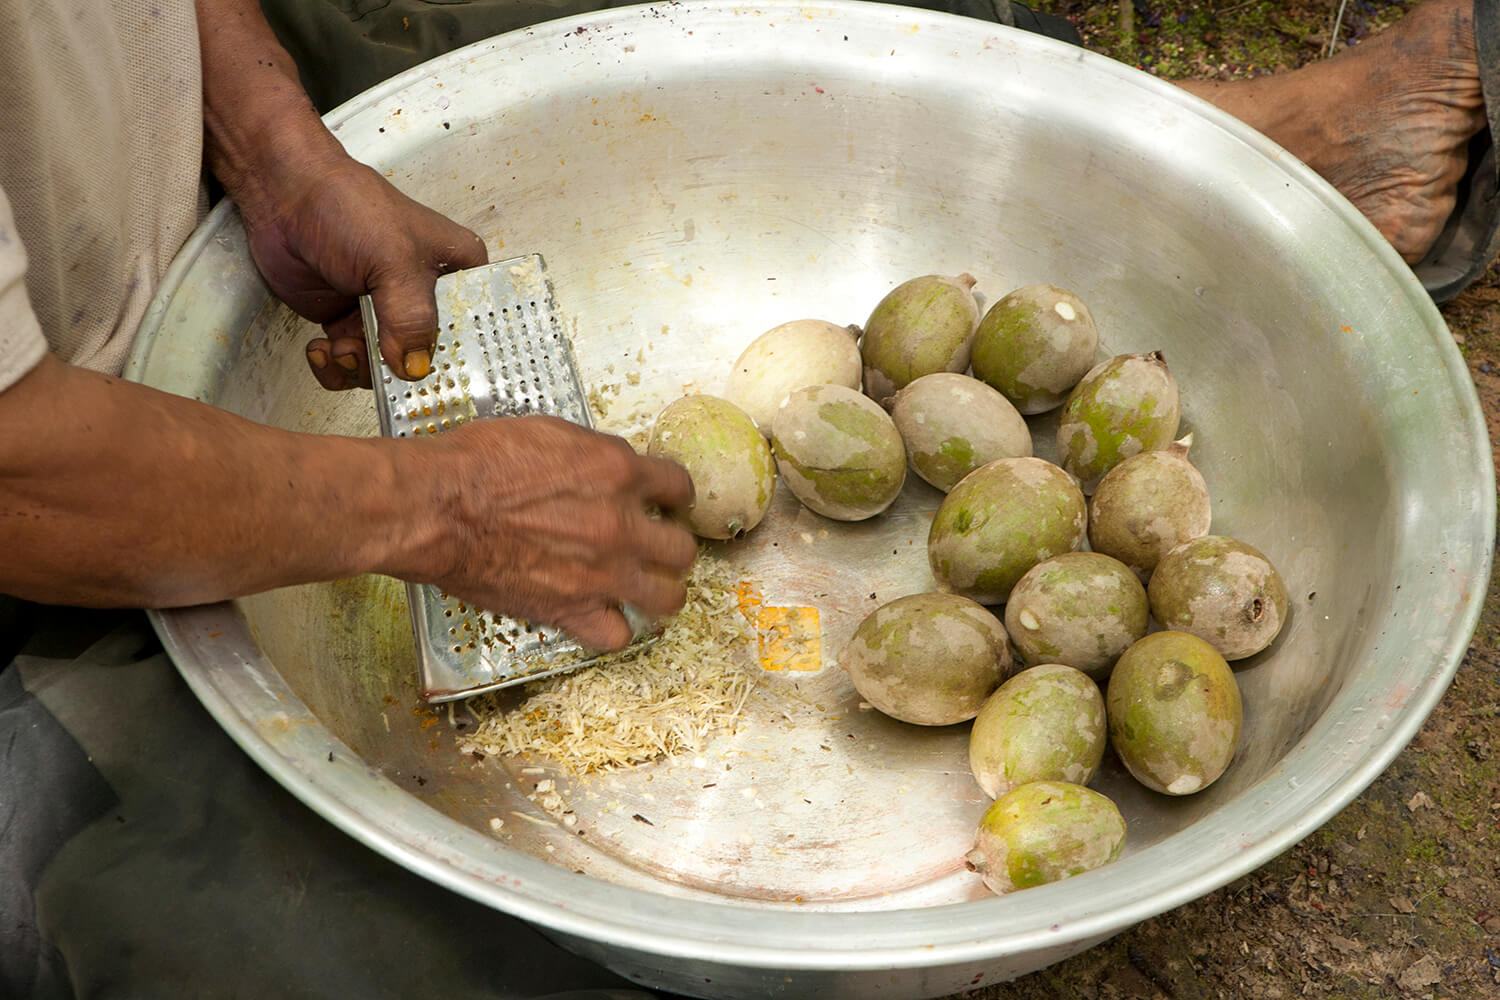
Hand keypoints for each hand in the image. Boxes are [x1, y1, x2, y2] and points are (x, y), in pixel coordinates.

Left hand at [239, 151, 487, 389]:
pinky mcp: (350, 322)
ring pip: (387, 368)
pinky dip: (335, 368)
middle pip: (428, 358)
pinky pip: (352, 365)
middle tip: (370, 356)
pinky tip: (321, 348)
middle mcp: (426, 298)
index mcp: (456, 274)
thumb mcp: (394, 261)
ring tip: (339, 347)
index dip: (456, 359)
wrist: (285, 196)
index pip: (472, 329)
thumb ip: (410, 318)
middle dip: (396, 368)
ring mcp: (387, 313)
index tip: (430, 374)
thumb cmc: (349, 208)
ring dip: (359, 368)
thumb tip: (414, 369)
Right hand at [403, 415, 698, 650]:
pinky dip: (613, 627)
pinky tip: (603, 614)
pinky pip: (618, 635)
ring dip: (660, 590)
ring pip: (668, 597)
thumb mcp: (550, 433)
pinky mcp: (572, 610)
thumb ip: (594, 455)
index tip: (666, 502)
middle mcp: (621, 525)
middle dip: (671, 546)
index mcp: (618, 472)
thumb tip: (609, 467)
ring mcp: (602, 573)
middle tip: (656, 546)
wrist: (437, 507)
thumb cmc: (477, 464)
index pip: (679, 486)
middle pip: (682, 549)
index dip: (673, 496)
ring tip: (646, 586)